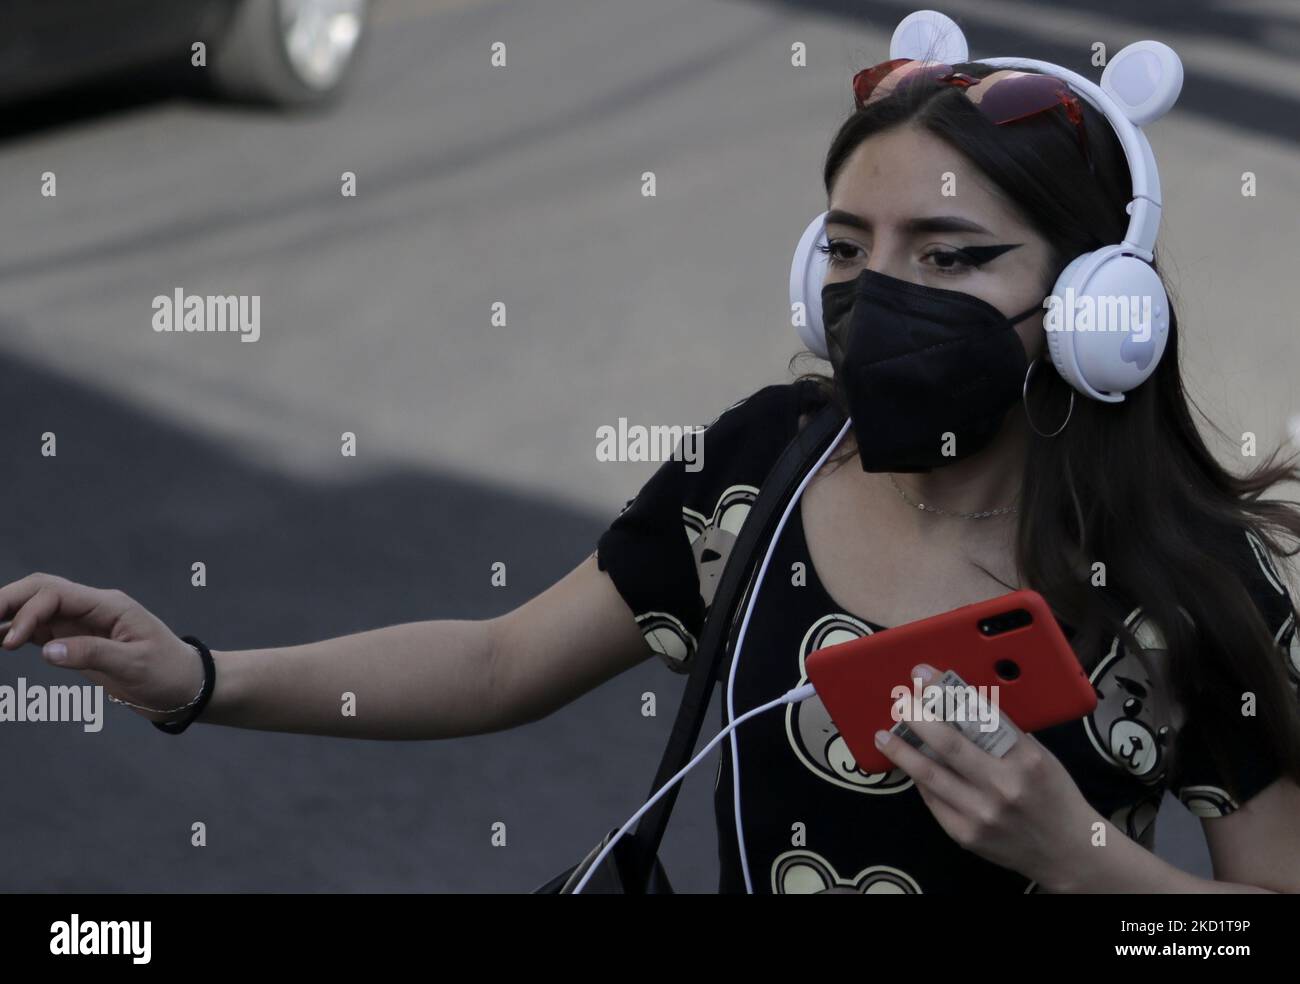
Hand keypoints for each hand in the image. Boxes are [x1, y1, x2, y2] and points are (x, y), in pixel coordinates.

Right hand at [0, 572, 203, 722]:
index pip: (55, 593)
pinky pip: (39, 629)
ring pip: (34, 607)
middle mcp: (92, 608)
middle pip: (39, 591)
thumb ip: (92, 655)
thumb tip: (47, 650)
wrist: (184, 687)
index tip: (10, 643)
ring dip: (7, 614)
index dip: (26, 611)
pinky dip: (15, 631)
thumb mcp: (134, 665)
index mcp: (108, 605)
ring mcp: (82, 623)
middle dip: (5, 601)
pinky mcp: (76, 641)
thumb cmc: (168, 673)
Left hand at [875, 662, 1101, 890]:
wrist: (1069, 852)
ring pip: (930, 775)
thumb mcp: (1039, 756)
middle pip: (948, 744)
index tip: (923, 675)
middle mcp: (1004, 786)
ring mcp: (983, 813)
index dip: (945, 691)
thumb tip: (958, 703)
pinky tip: (909, 766)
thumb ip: (1003, 735)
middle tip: (899, 702)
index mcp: (1026, 758)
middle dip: (917, 718)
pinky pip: (933, 801)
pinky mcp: (967, 834)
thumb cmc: (1052, 795)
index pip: (979, 714)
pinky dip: (919, 780)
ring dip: (903, 751)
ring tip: (885, 735)